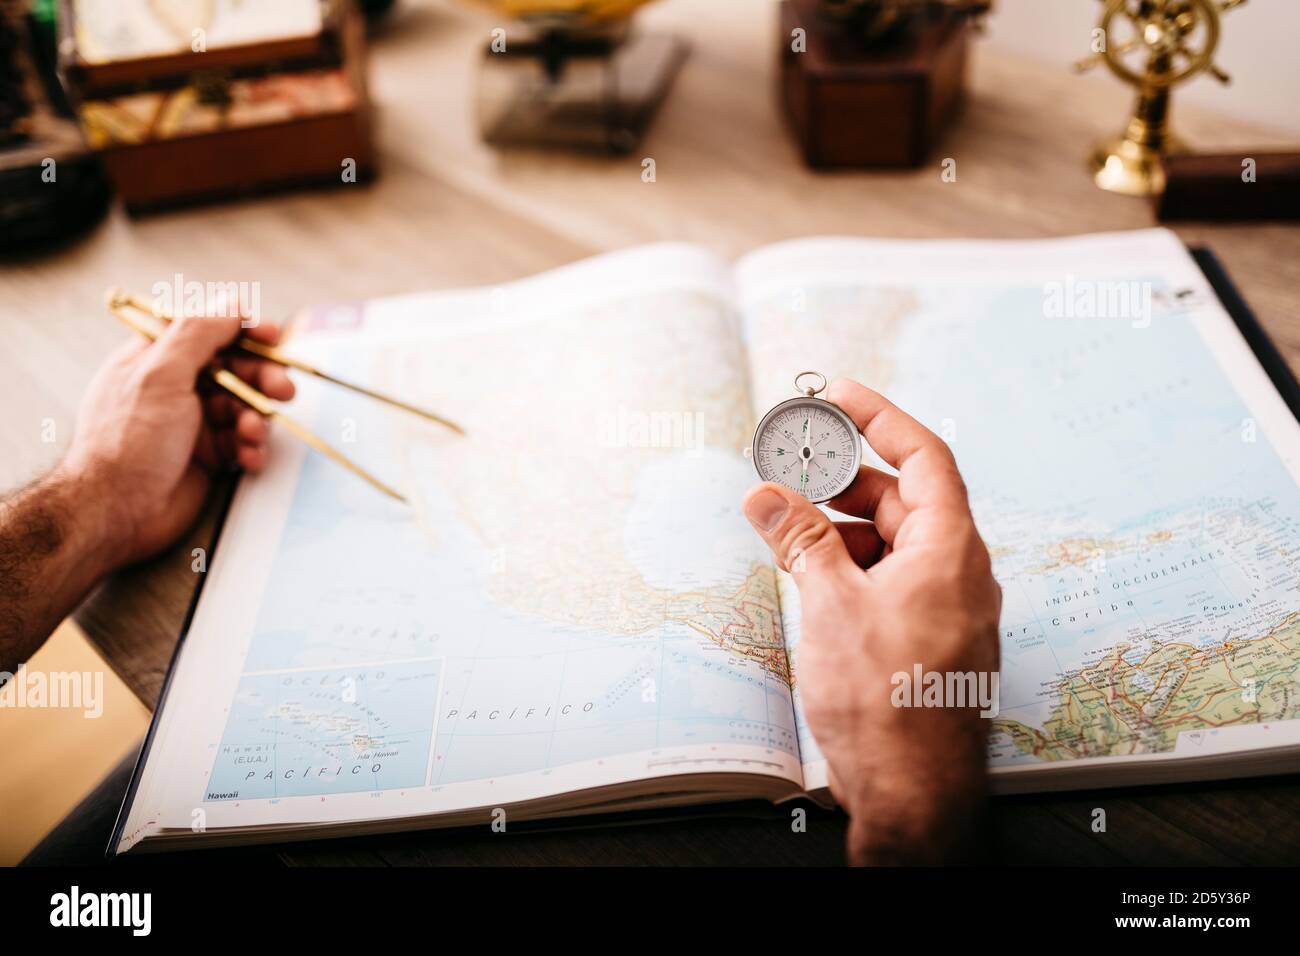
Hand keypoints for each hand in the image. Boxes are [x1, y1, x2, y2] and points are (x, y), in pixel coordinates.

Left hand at [58, 311, 294, 571]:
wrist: (116, 511)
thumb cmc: (128, 441)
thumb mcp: (161, 375)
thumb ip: (197, 333)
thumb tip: (231, 303)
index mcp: (157, 359)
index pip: (206, 330)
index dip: (241, 330)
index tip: (272, 336)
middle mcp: (176, 388)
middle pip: (234, 369)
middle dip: (262, 379)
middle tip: (284, 391)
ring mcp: (193, 423)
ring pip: (244, 407)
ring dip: (257, 419)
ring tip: (252, 434)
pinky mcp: (208, 456)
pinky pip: (243, 443)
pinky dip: (252, 448)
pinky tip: (247, 457)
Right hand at [742, 379, 1000, 863]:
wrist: (912, 793)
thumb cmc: (886, 702)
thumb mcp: (830, 604)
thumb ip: (799, 540)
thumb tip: (768, 494)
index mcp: (950, 550)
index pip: (925, 456)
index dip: (881, 417)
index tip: (839, 395)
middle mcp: (958, 573)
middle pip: (904, 499)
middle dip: (845, 478)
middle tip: (792, 466)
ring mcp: (945, 608)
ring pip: (893, 543)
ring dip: (841, 527)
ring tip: (787, 525)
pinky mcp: (927, 640)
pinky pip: (890, 581)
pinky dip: (849, 566)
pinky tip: (809, 574)